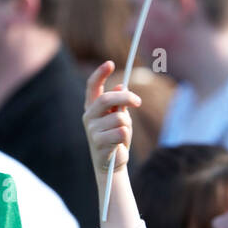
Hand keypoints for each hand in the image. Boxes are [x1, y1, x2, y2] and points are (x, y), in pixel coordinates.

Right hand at [83, 61, 140, 175]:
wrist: (111, 164)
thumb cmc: (116, 138)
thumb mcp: (119, 117)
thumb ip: (120, 103)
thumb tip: (122, 85)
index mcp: (92, 108)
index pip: (92, 87)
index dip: (100, 74)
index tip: (110, 63)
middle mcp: (88, 116)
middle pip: (107, 99)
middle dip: (126, 98)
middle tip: (138, 102)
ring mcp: (91, 130)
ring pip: (119, 118)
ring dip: (127, 126)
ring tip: (123, 136)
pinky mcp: (98, 143)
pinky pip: (121, 132)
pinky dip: (126, 137)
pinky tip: (119, 145)